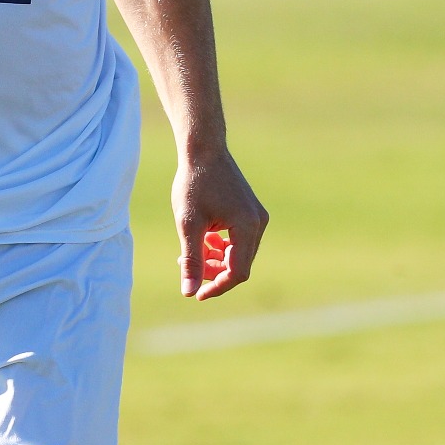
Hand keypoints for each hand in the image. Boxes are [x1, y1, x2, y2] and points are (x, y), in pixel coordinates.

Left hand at [173, 148, 267, 300]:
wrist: (203, 150)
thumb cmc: (194, 183)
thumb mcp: (188, 223)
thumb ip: (191, 259)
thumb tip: (189, 292)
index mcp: (247, 226)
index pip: (238, 272)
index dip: (217, 286)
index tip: (197, 294)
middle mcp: (258, 223)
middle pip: (240, 264)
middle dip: (214, 271)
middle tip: (186, 265)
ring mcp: (257, 216)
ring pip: (239, 253)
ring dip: (216, 259)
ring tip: (189, 252)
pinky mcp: (251, 211)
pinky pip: (239, 239)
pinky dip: (222, 245)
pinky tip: (203, 240)